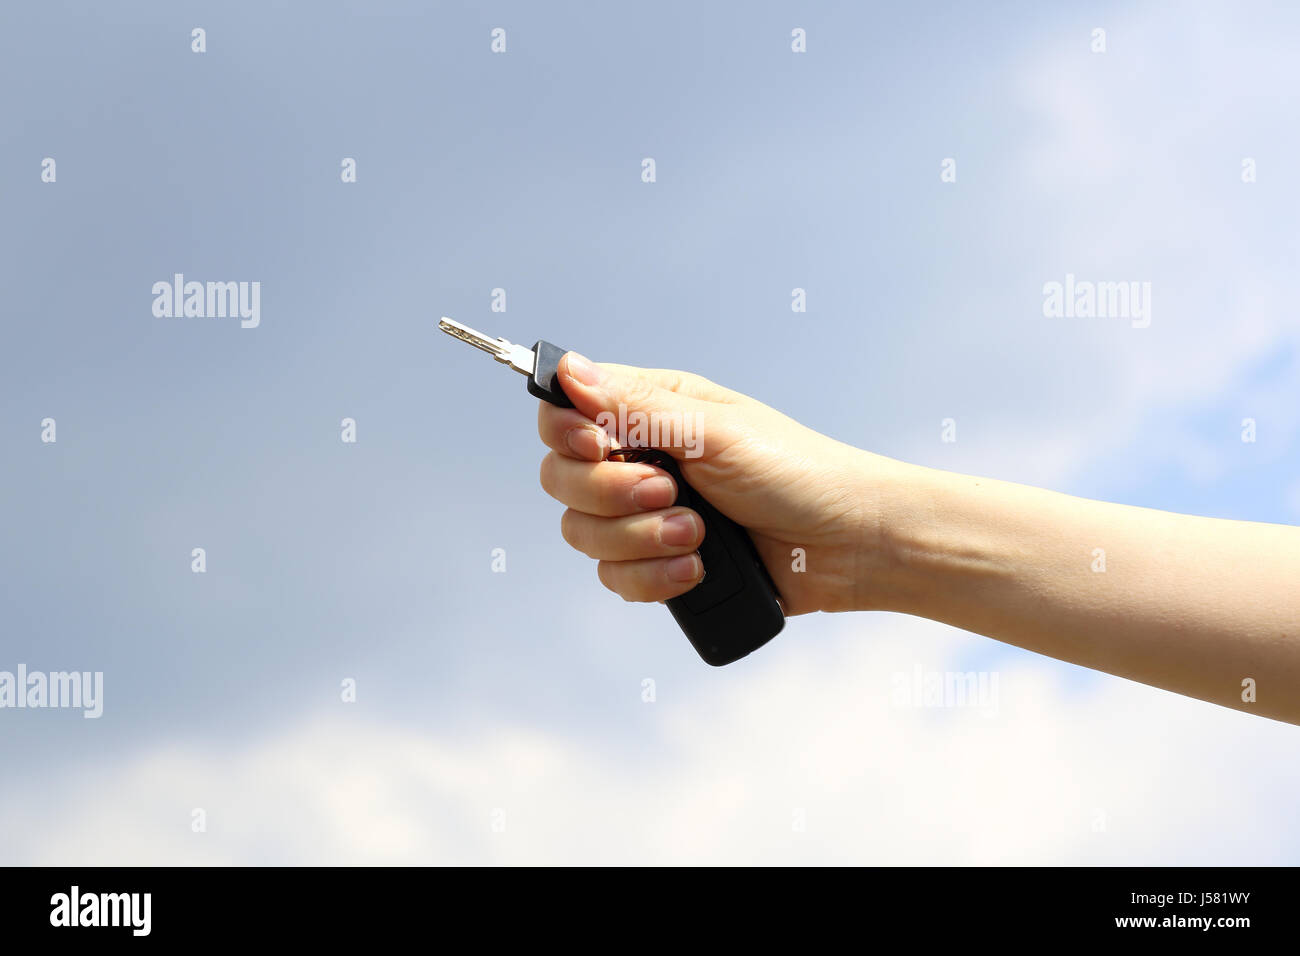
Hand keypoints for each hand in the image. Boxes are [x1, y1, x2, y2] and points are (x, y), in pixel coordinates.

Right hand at [536, 352, 892, 614]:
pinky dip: (652, 577)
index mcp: (650, 411)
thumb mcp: (714, 431)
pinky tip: (696, 567)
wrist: (848, 544)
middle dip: (610, 494)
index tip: (597, 447)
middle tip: (670, 492)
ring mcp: (645, 515)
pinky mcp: (659, 562)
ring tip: (696, 535)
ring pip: (583, 533)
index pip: (566, 414)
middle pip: (562, 479)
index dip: (566, 433)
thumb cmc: (797, 472)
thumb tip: (569, 371)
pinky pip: (615, 577)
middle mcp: (639, 459)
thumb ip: (636, 408)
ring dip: (637, 540)